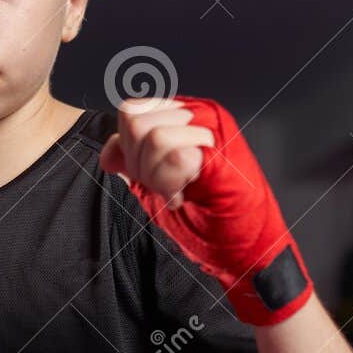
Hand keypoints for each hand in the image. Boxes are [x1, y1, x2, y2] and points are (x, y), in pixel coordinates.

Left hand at [101, 95, 312, 326]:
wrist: (244, 242)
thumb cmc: (208, 213)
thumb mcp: (159, 182)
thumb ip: (134, 162)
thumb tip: (108, 156)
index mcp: (185, 116)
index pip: (133, 110)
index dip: (129, 146)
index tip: (148, 173)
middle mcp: (200, 116)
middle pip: (136, 121)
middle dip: (139, 162)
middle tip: (163, 184)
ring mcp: (213, 132)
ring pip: (156, 138)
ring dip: (156, 176)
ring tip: (176, 191)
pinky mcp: (221, 154)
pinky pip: (177, 157)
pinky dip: (170, 185)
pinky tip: (182, 198)